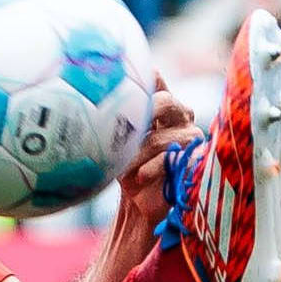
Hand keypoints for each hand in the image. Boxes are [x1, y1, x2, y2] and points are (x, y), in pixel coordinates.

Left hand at [110, 86, 195, 252]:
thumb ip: (113, 120)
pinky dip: (154, 167)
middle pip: (166, 101)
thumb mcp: (116, 142)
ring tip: (124, 167)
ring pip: (166, 135)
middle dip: (145, 113)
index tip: (127, 85)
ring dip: (141, 151)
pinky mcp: (195, 162)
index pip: (157, 79)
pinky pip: (175, 159)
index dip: (146, 77)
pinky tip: (140, 176)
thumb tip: (85, 103)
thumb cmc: (127, 168)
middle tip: (126, 127)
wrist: (139, 204)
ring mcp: (190, 139)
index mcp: (161, 106)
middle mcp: (180, 117)